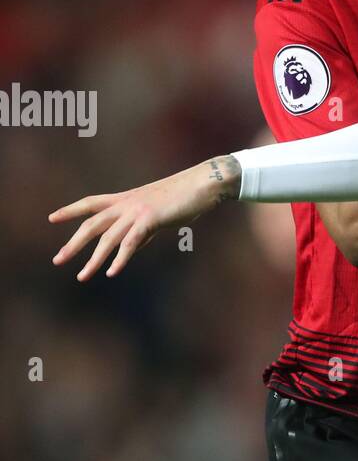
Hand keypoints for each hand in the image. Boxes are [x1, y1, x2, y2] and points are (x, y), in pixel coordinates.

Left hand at [49, 156, 239, 280]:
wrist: (203, 184)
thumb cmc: (184, 198)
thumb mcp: (158, 214)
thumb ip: (142, 230)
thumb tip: (132, 247)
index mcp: (126, 199)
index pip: (91, 203)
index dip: (71, 210)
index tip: (52, 217)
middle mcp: (126, 204)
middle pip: (92, 224)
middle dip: (73, 243)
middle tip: (57, 259)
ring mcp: (137, 211)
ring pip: (107, 238)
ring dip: (93, 259)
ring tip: (82, 276)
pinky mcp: (150, 219)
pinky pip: (130, 242)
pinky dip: (120, 259)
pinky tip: (111, 272)